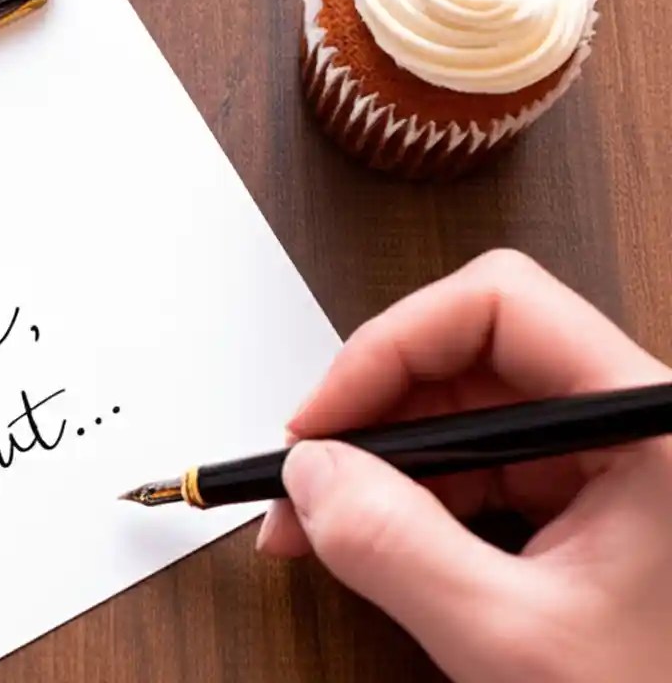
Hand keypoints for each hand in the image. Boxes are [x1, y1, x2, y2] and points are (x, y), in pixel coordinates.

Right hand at [256, 250, 671, 682]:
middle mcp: (628, 423)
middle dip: (368, 409)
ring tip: (318, 515)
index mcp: (647, 426)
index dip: (390, 347)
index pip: (500, 306)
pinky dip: (405, 491)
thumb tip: (312, 474)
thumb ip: (400, 550)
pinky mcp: (578, 495)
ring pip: (460, 405)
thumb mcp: (512, 638)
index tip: (323, 418)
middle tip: (306, 471)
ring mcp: (604, 457)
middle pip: (467, 349)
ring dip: (376, 455)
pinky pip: (471, 459)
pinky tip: (368, 531)